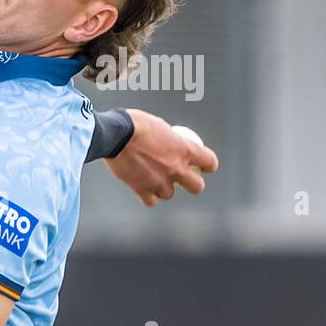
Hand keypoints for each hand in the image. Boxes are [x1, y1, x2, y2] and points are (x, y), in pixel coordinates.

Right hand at [105, 108, 219, 206]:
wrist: (115, 134)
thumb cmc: (135, 124)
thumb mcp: (159, 126)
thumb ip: (167, 139)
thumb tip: (167, 140)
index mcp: (184, 150)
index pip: (209, 162)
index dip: (208, 165)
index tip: (203, 166)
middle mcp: (176, 168)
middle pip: (196, 186)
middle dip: (192, 184)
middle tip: (184, 180)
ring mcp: (159, 181)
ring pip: (169, 194)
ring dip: (164, 189)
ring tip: (155, 181)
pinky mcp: (141, 189)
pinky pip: (150, 201)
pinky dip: (148, 196)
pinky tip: (142, 189)